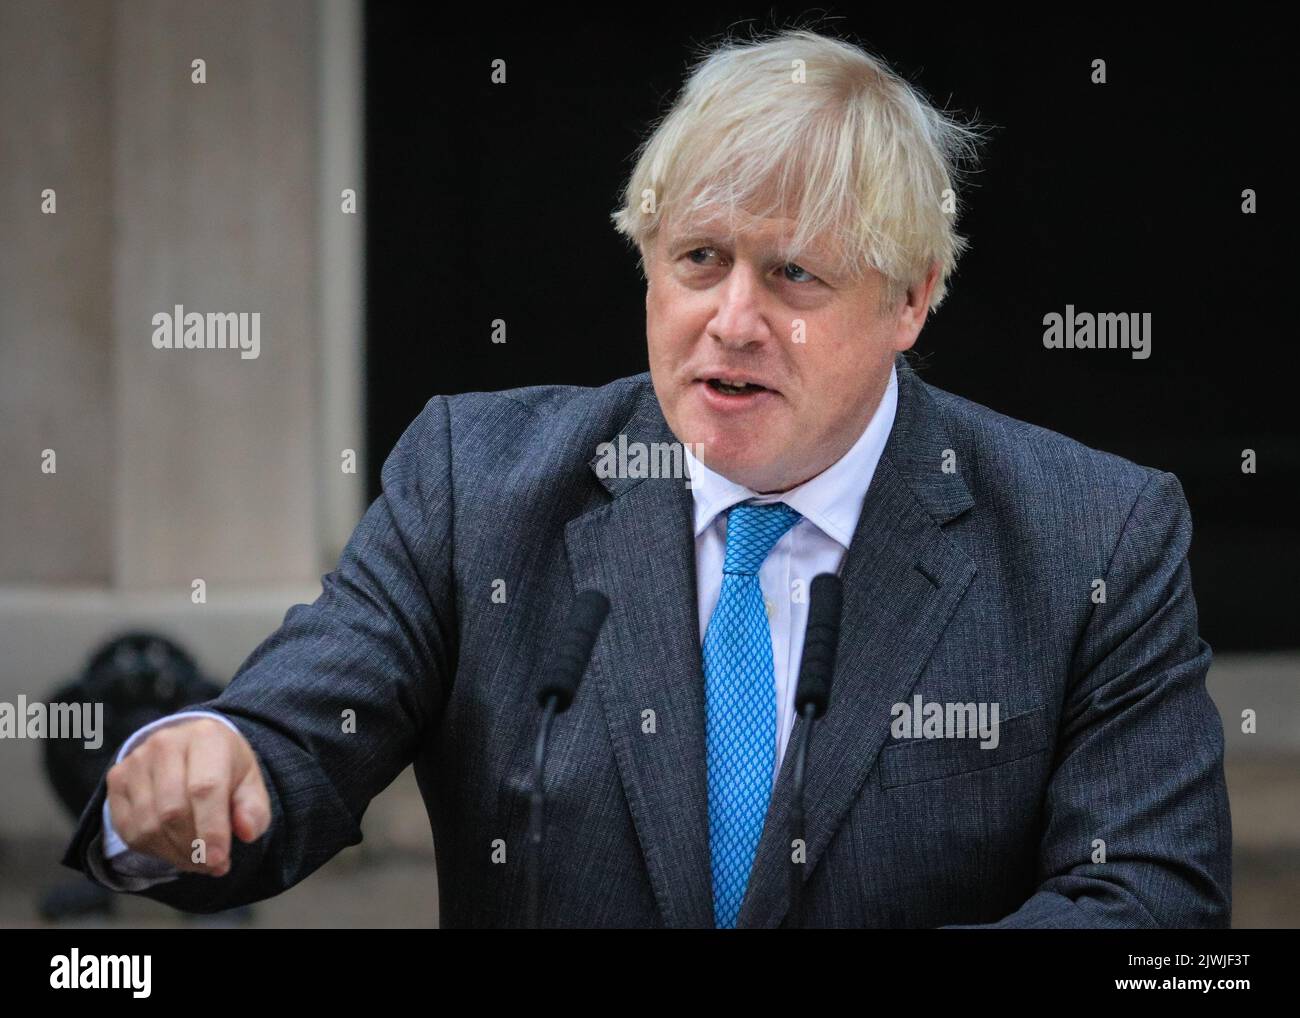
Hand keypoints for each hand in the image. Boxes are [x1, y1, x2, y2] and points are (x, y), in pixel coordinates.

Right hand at [105, 716, 269, 875]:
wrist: (191, 748)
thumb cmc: (224, 768)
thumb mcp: (250, 782)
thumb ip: (254, 808)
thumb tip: (248, 831)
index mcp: (206, 736)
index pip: (205, 788)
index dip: (211, 830)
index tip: (219, 861)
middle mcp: (166, 743)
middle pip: (173, 811)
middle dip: (194, 848)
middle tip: (213, 864)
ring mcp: (136, 760)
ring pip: (149, 825)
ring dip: (175, 854)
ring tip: (198, 858)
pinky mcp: (117, 779)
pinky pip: (129, 830)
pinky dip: (154, 850)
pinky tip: (175, 848)